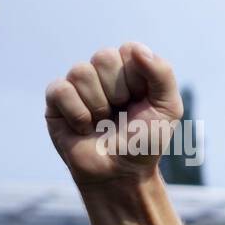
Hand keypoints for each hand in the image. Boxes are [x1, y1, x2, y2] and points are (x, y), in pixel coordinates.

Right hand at [44, 43, 182, 186]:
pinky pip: (61, 89)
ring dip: (98, 106)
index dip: (137, 78)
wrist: (120, 174)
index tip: (142, 101)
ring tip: (103, 124)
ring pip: (81, 72)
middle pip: (104, 57)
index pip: (130, 50)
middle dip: (118, 92)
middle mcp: (104, 72)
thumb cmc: (144, 143)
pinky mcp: (56, 99)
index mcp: (132, 70)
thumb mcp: (168, 109)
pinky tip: (84, 128)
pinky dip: (77, 114)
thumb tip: (137, 49)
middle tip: (121, 115)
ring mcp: (79, 85)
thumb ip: (162, 74)